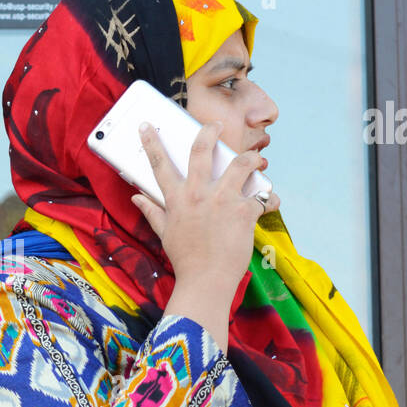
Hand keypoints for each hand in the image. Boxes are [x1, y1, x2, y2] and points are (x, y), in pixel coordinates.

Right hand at [129, 120, 279, 289]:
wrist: (206, 281)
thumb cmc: (185, 258)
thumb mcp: (164, 233)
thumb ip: (152, 211)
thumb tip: (137, 197)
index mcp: (177, 199)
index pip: (159, 164)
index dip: (151, 142)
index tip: (147, 126)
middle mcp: (198, 194)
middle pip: (201, 150)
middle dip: (209, 132)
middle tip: (216, 125)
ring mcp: (223, 201)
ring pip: (240, 164)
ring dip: (250, 159)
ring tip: (255, 160)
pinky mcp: (244, 212)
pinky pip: (261, 196)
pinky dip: (268, 198)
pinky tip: (269, 201)